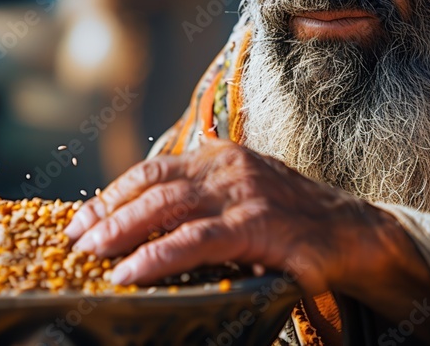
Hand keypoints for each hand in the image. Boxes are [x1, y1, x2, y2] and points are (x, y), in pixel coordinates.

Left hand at [64, 138, 389, 294]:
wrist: (355, 234)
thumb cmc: (293, 223)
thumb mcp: (242, 201)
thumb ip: (202, 203)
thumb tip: (145, 226)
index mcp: (219, 157)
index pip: (153, 171)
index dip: (113, 194)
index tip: (81, 219)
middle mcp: (226, 168)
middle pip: (151, 187)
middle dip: (107, 214)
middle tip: (74, 240)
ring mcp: (242, 194)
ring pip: (166, 209)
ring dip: (122, 232)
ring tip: (91, 255)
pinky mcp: (256, 226)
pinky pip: (195, 241)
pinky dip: (157, 256)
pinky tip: (131, 273)